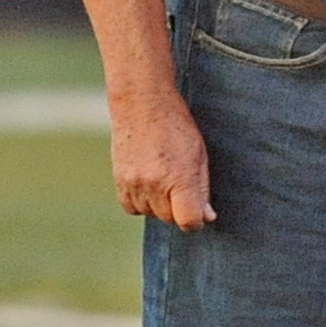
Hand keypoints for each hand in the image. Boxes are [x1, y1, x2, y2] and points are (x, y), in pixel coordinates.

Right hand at [109, 89, 214, 229]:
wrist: (142, 105)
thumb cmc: (177, 128)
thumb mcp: (199, 155)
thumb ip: (202, 189)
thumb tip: (206, 217)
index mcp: (180, 178)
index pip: (188, 221)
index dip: (197, 221)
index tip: (200, 212)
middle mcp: (154, 185)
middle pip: (170, 218)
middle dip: (179, 209)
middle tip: (182, 185)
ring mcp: (134, 184)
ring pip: (151, 214)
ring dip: (160, 205)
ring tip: (165, 178)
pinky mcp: (119, 181)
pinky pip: (132, 208)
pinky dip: (142, 202)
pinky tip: (149, 182)